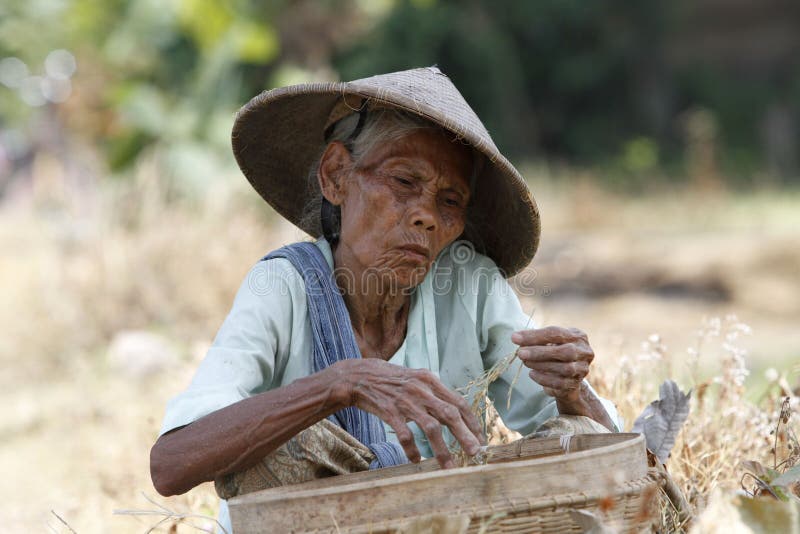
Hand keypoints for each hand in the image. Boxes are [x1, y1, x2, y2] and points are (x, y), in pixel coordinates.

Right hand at [331, 359, 485, 468]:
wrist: (359, 376)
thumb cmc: (391, 380)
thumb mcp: (415, 379)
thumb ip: (434, 392)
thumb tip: (455, 411)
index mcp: (429, 380)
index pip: (458, 402)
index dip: (471, 421)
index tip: (480, 438)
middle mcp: (420, 389)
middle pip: (449, 414)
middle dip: (465, 435)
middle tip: (475, 453)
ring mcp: (405, 400)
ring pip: (430, 427)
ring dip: (442, 449)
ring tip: (448, 466)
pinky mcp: (389, 411)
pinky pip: (405, 434)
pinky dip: (412, 449)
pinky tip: (416, 460)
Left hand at [511, 326, 593, 404]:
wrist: (567, 375)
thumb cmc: (555, 352)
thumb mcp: (548, 341)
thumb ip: (536, 339)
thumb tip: (516, 338)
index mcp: (578, 336)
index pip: (556, 333)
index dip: (534, 335)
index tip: (515, 338)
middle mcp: (584, 351)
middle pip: (565, 351)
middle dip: (539, 352)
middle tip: (520, 353)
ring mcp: (582, 369)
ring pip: (564, 368)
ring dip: (541, 365)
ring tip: (525, 362)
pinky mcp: (576, 384)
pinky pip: (560, 383)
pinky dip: (544, 378)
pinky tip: (532, 374)